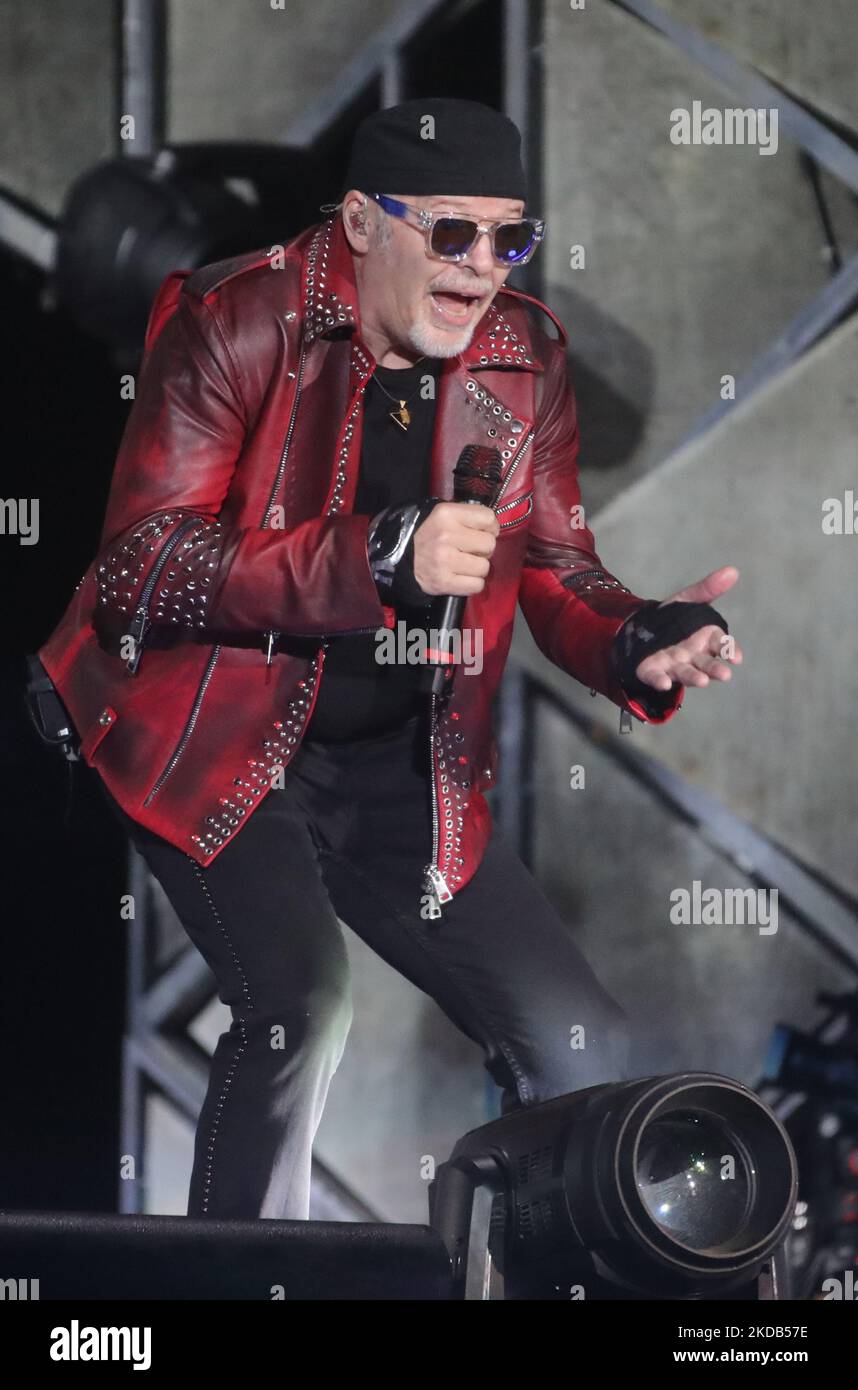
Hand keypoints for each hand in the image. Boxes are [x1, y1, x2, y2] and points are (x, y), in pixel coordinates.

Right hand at [412, 502, 498, 596]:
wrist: (406, 559)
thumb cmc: (433, 536)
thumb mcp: (446, 516)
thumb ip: (471, 517)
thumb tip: (495, 530)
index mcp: (446, 514)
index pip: (488, 518)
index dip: (490, 528)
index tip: (481, 533)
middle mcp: (445, 536)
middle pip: (489, 544)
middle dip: (483, 549)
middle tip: (470, 551)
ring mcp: (444, 560)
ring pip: (484, 567)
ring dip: (478, 568)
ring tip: (464, 565)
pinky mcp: (443, 582)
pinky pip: (477, 585)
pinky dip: (472, 584)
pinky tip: (461, 577)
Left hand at [635, 565, 743, 691]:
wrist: (642, 628)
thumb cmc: (674, 618)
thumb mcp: (689, 598)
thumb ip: (708, 588)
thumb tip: (732, 570)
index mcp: (704, 638)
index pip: (720, 644)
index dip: (729, 650)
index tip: (736, 657)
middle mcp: (692, 655)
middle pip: (706, 663)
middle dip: (714, 669)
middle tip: (725, 674)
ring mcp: (673, 665)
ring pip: (685, 673)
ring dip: (694, 678)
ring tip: (703, 681)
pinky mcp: (652, 671)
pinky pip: (656, 677)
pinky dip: (660, 681)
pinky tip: (664, 683)